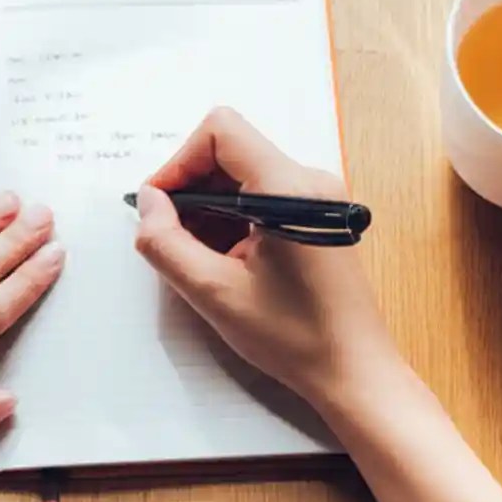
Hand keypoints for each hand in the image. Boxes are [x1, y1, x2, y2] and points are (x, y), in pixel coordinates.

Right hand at [133, 107, 400, 409]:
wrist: (353, 370)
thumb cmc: (294, 337)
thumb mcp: (213, 292)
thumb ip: (166, 242)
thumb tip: (148, 202)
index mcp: (288, 189)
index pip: (220, 131)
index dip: (179, 162)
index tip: (159, 206)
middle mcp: (309, 181)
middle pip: (230, 151)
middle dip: (191, 189)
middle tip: (172, 239)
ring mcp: (318, 198)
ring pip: (243, 175)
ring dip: (211, 208)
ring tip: (201, 259)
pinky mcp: (317, 217)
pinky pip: (262, 196)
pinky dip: (233, 219)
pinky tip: (227, 262)